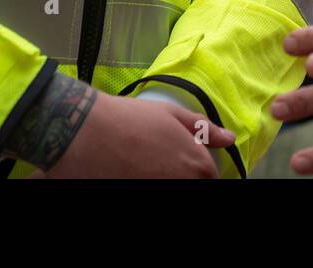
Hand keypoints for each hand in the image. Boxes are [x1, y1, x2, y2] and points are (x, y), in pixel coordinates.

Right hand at [39, 94, 234, 177]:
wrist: (84, 132)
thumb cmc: (129, 119)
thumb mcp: (171, 114)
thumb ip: (203, 129)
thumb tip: (228, 138)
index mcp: (197, 165)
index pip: (210, 178)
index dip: (198, 169)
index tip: (182, 160)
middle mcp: (182, 185)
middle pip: (194, 186)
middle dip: (183, 176)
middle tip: (159, 163)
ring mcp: (159, 193)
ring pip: (174, 190)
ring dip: (166, 179)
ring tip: (144, 166)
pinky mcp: (138, 198)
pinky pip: (150, 192)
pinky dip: (147, 183)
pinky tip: (133, 172)